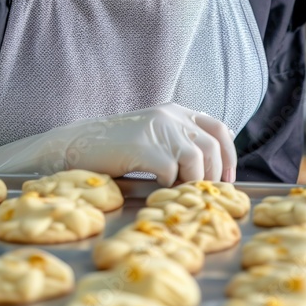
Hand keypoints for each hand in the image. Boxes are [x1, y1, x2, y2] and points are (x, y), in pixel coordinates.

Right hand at [0, 102, 236, 186]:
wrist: (77, 145)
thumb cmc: (116, 147)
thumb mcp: (154, 134)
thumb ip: (181, 140)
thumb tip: (217, 161)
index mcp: (176, 110)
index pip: (218, 129)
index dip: (229, 156)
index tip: (226, 180)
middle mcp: (170, 115)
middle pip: (211, 147)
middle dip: (211, 176)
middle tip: (198, 194)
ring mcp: (156, 128)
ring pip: (195, 160)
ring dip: (190, 181)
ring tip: (174, 190)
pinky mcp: (141, 145)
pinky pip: (169, 171)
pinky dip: (167, 184)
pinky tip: (154, 186)